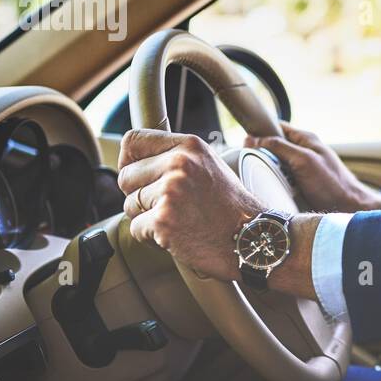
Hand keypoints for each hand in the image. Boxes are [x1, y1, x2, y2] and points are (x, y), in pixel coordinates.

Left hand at [117, 129, 270, 282]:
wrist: (254, 239)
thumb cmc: (232, 208)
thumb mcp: (209, 166)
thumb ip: (176, 157)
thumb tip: (133, 159)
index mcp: (189, 147)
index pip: (132, 141)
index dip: (130, 160)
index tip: (139, 175)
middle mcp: (179, 165)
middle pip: (126, 176)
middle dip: (140, 194)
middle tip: (170, 205)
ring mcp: (170, 193)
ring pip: (129, 205)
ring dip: (147, 217)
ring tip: (180, 219)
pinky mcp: (164, 221)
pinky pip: (136, 228)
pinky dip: (152, 237)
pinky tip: (179, 235)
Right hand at [244, 121, 380, 211]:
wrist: (350, 209)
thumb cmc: (331, 184)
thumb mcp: (303, 161)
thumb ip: (280, 147)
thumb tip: (255, 138)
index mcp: (306, 139)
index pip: (277, 127)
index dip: (260, 131)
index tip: (245, 142)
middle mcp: (304, 151)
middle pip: (274, 146)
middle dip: (262, 154)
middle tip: (250, 164)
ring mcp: (303, 168)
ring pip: (277, 164)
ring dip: (268, 171)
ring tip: (262, 179)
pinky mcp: (303, 184)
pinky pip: (282, 179)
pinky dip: (275, 183)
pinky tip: (272, 189)